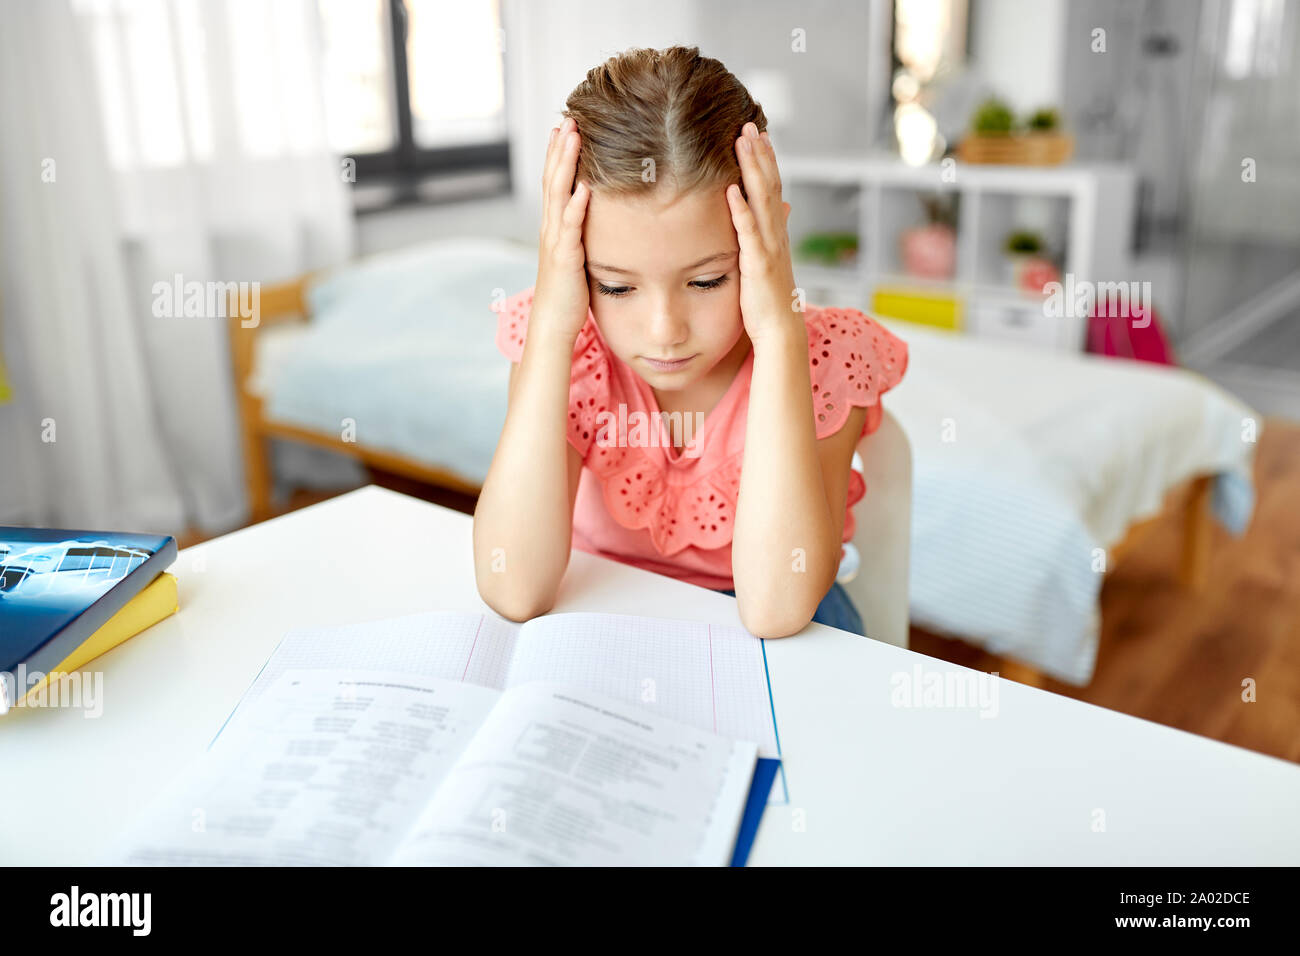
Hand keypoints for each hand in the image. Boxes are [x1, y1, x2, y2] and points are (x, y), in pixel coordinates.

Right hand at [531, 116, 591, 345]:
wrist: (552, 326)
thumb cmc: (568, 295)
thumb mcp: (576, 257)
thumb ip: (582, 236)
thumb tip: (596, 219)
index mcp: (554, 228)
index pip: (555, 183)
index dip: (558, 155)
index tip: (566, 127)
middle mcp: (550, 229)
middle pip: (553, 180)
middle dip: (560, 149)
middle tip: (568, 119)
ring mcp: (556, 242)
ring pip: (559, 196)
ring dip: (565, 166)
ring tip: (572, 138)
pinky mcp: (566, 259)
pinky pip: (570, 229)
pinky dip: (577, 206)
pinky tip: (585, 187)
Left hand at [726, 122, 798, 342]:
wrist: (780, 330)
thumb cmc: (768, 299)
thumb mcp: (767, 260)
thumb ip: (769, 233)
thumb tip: (778, 209)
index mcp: (776, 232)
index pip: (772, 188)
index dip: (766, 160)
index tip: (757, 134)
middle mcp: (776, 233)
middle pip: (769, 184)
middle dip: (759, 154)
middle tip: (749, 124)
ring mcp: (769, 247)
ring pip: (761, 200)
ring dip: (752, 170)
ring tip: (743, 142)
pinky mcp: (758, 264)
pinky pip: (748, 232)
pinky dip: (740, 210)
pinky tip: (730, 190)